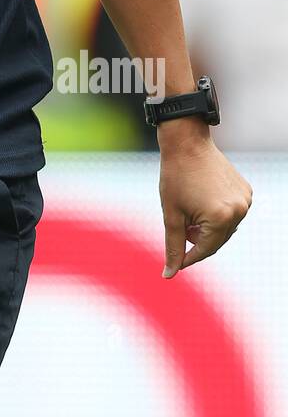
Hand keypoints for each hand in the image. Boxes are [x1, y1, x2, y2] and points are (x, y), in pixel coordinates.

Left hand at [159, 132, 251, 276]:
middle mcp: (238, 211)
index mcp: (220, 218)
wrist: (186, 143)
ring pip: (225, 228)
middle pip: (217, 240)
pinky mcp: (246, 191)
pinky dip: (218, 214)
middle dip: (197, 239)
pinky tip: (202, 201)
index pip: (205, 249)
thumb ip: (173, 246)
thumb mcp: (171, 214)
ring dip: (208, 228)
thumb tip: (169, 274)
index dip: (188, 258)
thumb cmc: (175, 177)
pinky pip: (231, 213)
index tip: (175, 262)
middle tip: (182, 225)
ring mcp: (245, 201)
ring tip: (190, 211)